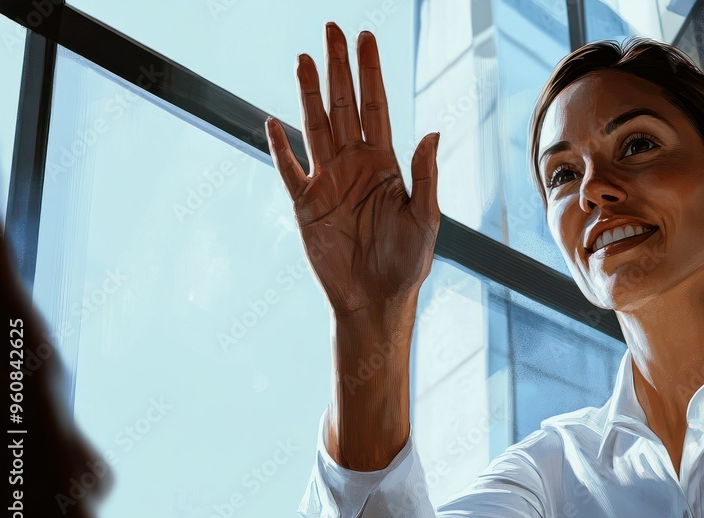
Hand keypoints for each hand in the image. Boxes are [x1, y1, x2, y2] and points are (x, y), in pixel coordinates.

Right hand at [265, 23, 440, 316]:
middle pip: (344, 107)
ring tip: (305, 59)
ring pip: (315, 127)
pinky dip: (279, 147)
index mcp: (386, 165)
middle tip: (332, 30)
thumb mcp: (426, 218)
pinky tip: (271, 120)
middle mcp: (355, 166)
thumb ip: (425, 174)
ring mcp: (328, 182)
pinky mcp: (305, 205)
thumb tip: (432, 131)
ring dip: (309, 94)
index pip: (376, 107)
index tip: (365, 39)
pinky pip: (289, 170)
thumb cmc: (406, 263)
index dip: (370, 73)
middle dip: (339, 69)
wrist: (376, 301)